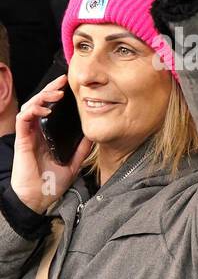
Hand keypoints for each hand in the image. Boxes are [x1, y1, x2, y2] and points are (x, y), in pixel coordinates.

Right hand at [9, 75, 91, 213]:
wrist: (39, 198)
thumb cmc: (52, 182)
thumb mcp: (74, 162)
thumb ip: (82, 149)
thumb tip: (94, 136)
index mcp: (47, 134)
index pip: (49, 108)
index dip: (56, 95)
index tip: (69, 85)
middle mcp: (36, 131)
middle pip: (39, 103)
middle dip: (50, 89)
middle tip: (63, 80)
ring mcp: (28, 135)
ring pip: (30, 107)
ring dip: (42, 97)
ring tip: (56, 93)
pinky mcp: (22, 140)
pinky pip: (24, 120)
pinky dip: (33, 110)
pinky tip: (45, 109)